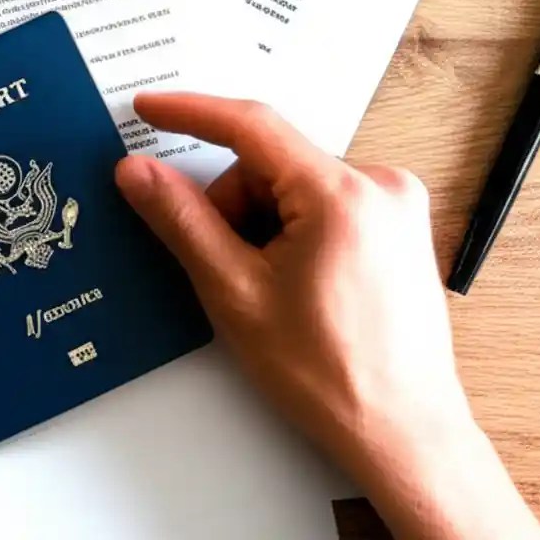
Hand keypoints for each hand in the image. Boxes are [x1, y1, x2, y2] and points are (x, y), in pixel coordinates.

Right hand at [116, 93, 539, 539]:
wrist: (401, 431)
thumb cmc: (331, 375)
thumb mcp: (236, 293)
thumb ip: (182, 221)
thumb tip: (138, 172)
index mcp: (341, 196)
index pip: (251, 126)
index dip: (190, 113)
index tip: (148, 108)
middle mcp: (380, 186)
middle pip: (271, 166)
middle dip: (233, 208)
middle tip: (227, 270)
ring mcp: (397, 206)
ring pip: (295, 188)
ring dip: (265, 225)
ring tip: (270, 290)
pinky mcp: (401, 227)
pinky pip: (326, 205)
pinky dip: (295, 232)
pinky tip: (297, 286)